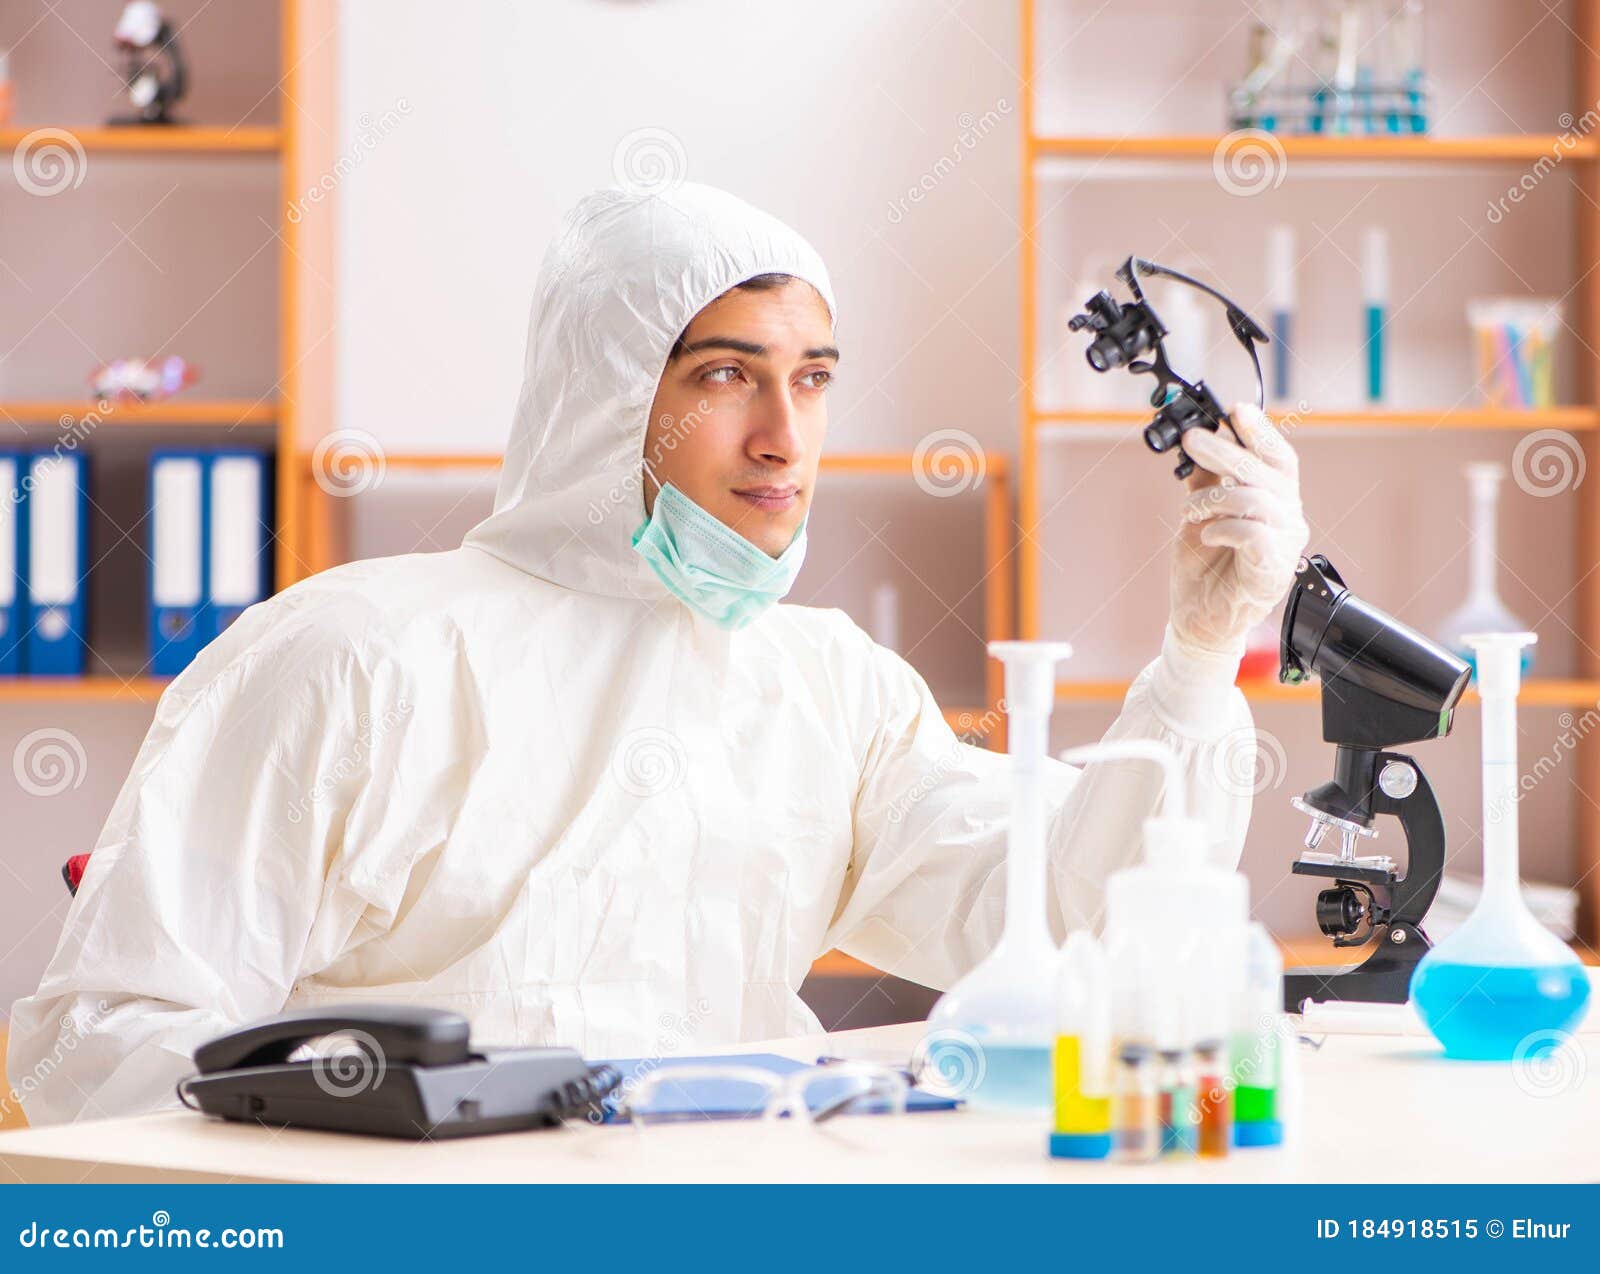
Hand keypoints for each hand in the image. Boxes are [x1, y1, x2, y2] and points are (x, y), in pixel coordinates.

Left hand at [1167, 403, 1309, 655]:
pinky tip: (1207, 536)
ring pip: (1256, 499)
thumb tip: (1197, 440)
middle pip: (1265, 471)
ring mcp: (1286, 546)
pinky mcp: (1272, 570)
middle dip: (1225, 449)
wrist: (1197, 619)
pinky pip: (1253, 533)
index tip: (1236, 409)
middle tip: (1192, 439)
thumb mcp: (1199, 513)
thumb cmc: (1204, 568)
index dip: (1260, 431)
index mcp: (1276, 502)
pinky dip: (1224, 528)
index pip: (1278, 458)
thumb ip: (1204, 479)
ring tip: (1190, 511)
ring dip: (1214, 498)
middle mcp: (1289, 520)